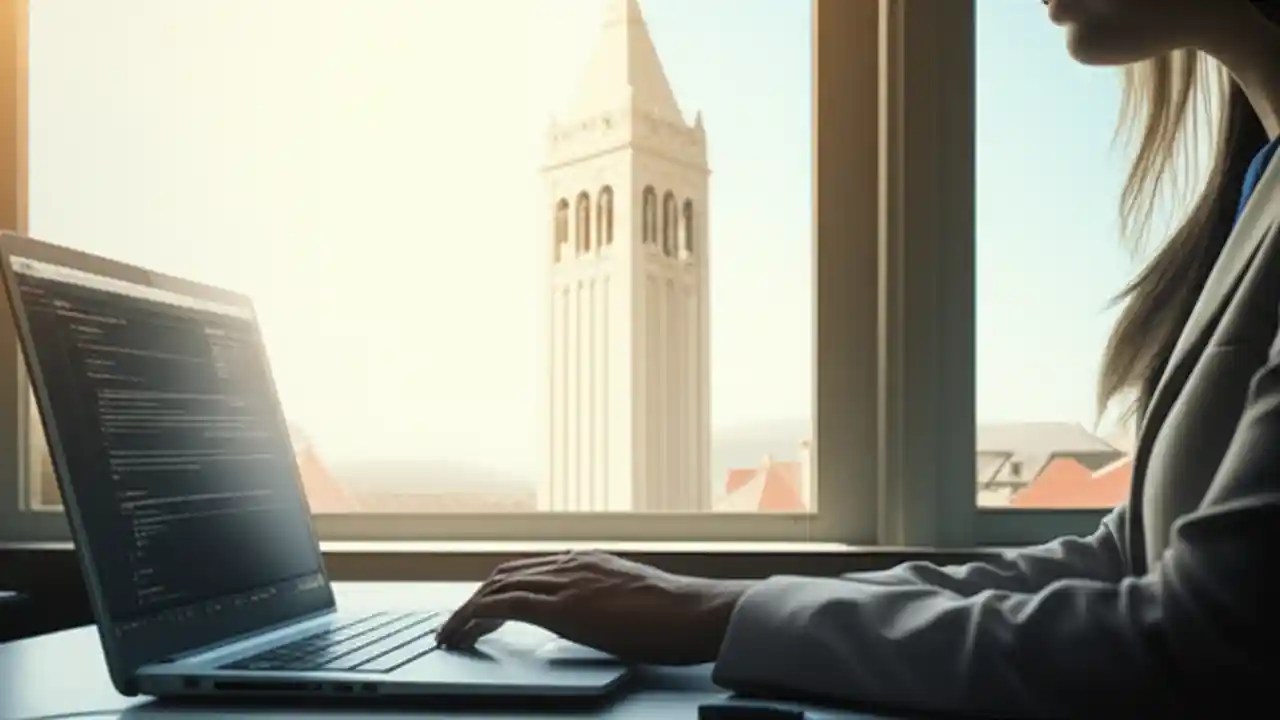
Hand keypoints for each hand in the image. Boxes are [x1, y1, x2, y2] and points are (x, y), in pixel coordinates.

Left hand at [436, 551, 753, 664]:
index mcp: (589, 562)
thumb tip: (599, 617)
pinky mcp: (564, 607)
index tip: (482, 611)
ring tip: (450, 635)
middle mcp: (572, 564)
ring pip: (498, 587)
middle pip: (506, 574)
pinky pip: (506, 605)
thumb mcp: (636, 598)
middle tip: (456, 627)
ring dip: (467, 611)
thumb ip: (609, 601)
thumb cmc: (679, 615)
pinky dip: (475, 618)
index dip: (499, 589)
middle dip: (475, 600)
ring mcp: (567, 583)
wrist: (697, 612)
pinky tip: (464, 633)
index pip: (529, 569)